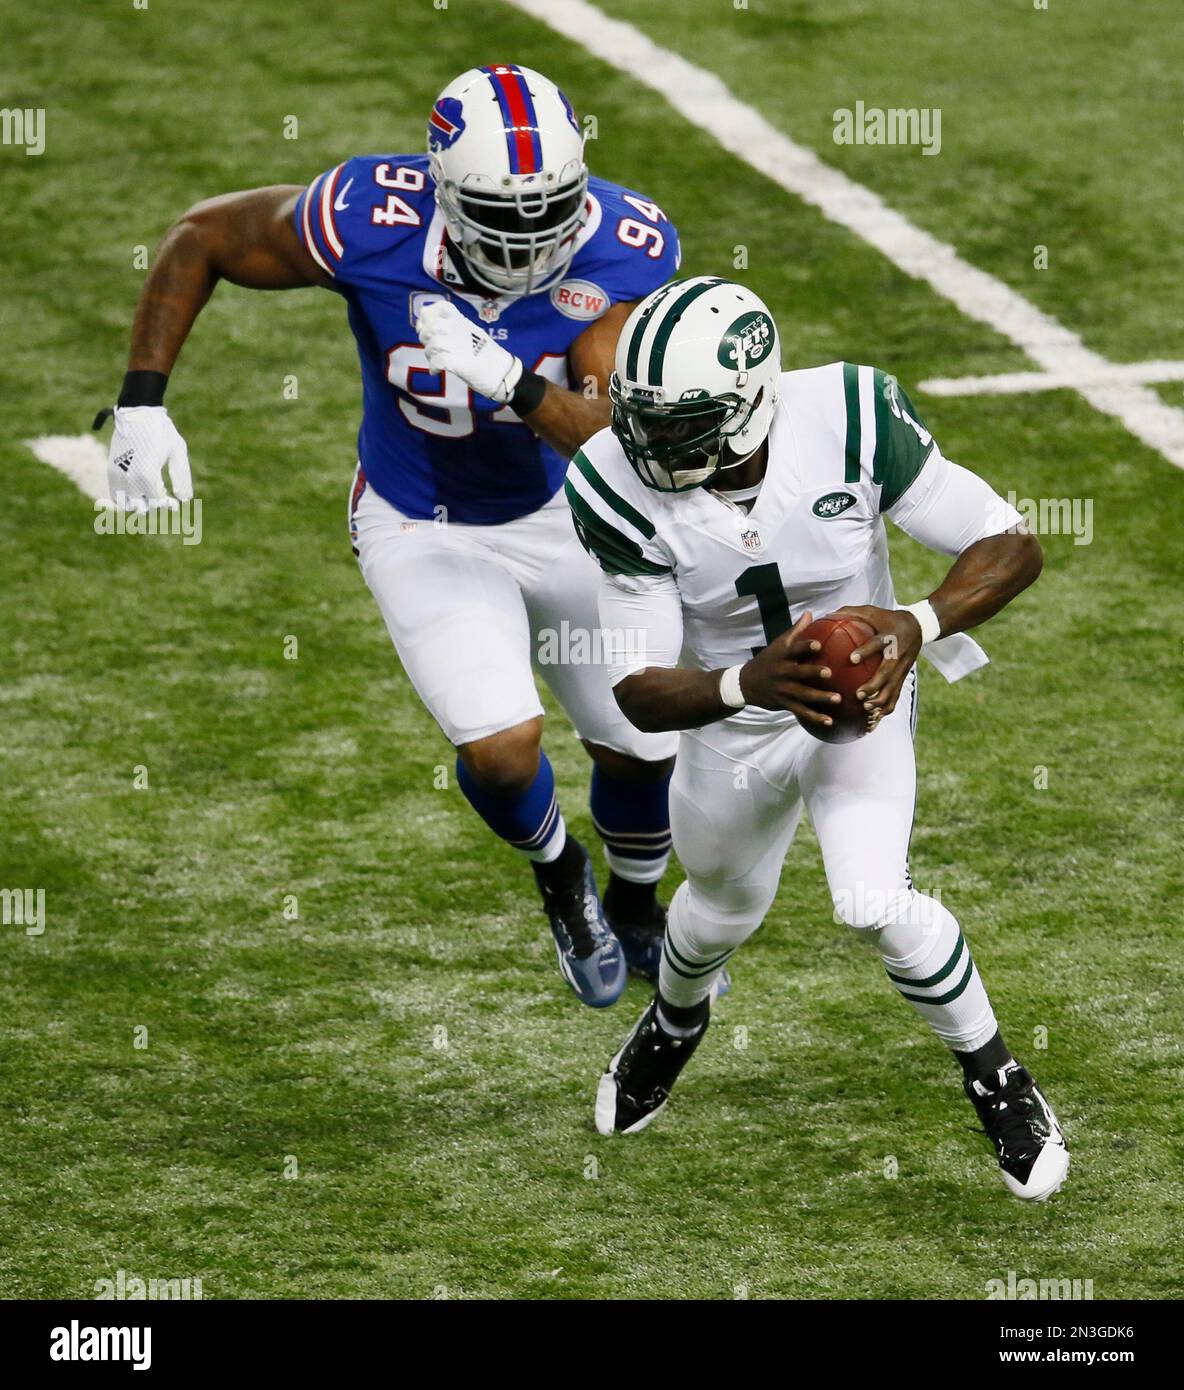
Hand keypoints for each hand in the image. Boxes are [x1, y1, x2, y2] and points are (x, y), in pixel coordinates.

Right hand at [105, 406, 191, 511]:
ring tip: (149, 491)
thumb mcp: (178, 451)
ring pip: (124, 504)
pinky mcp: (111, 468)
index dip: (166, 505)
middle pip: (141, 507)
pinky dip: (125, 498)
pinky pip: (114, 493)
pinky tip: (139, 488)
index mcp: (147, 474)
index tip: (174, 502)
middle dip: (153, 505)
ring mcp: (117, 473)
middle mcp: (129, 477)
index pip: (156, 503)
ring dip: (137, 503)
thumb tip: (184, 500)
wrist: (137, 411)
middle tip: (163, 495)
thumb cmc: (161, 430)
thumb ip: (182, 477)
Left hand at [415, 299, 522, 401]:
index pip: (441, 307)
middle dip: (425, 337)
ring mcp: (458, 346)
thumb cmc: (488, 357)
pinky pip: (437, 361)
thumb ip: (456, 330)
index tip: (425, 325)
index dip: (428, 315)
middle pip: (431, 325)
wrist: (503, 373)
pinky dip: (433, 367)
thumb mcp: (473, 335)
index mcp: (463, 322)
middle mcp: (459, 330)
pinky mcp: (457, 363)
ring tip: (435, 362)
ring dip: (429, 354)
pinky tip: (436, 371)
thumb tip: (438, 331)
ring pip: (432, 343)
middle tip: (430, 348)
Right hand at [738, 610, 843, 728]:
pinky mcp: (785, 704)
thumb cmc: (768, 660)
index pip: (794, 649)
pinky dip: (815, 717)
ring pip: (803, 695)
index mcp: (783, 656)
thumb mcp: (778, 644)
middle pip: (799, 673)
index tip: (818, 644)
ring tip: (838, 699)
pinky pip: (802, 711)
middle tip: (829, 673)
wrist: (745, 683)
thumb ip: (796, 630)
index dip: (806, 646)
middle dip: (814, 673)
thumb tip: (811, 613)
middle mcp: (783, 672)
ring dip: (821, 697)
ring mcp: (784, 690)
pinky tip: (830, 721)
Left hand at [833, 604, 923, 720]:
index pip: (877, 644)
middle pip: (887, 673)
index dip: (865, 651)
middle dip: (874, 685)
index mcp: (889, 637)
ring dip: (880, 701)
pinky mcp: (903, 677)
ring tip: (865, 709)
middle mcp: (897, 654)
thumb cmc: (889, 619)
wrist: (919, 627)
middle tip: (858, 695)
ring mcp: (902, 668)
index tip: (851, 658)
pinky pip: (896, 696)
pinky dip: (886, 709)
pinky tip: (873, 720)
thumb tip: (827, 614)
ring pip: (893, 688)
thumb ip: (852, 612)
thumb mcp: (873, 612)